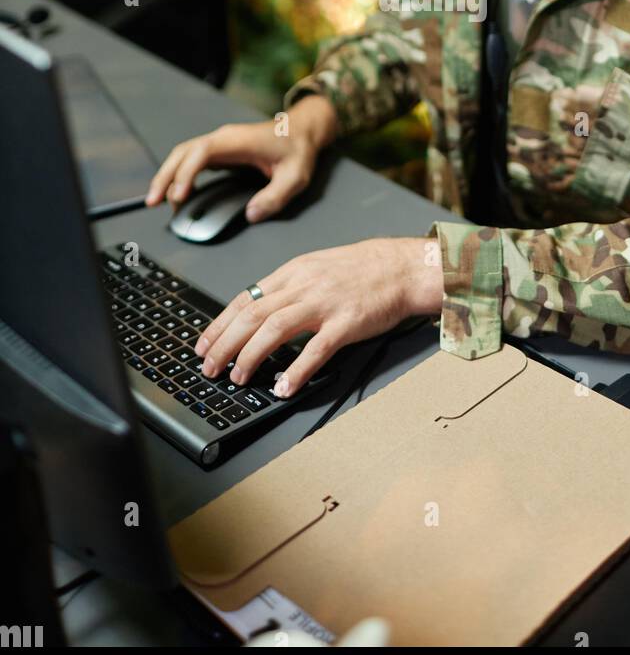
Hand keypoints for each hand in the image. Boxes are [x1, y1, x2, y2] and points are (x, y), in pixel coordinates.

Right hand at [144, 97, 337, 221]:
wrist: (302, 131)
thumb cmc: (298, 149)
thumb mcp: (295, 177)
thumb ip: (275, 196)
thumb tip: (251, 215)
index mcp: (236, 140)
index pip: (201, 153)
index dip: (186, 173)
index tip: (178, 196)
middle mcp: (223, 138)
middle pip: (183, 153)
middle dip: (165, 176)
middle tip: (153, 202)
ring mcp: (219, 143)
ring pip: (183, 155)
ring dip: (167, 175)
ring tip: (156, 200)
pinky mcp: (219, 151)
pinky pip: (192, 160)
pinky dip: (178, 175)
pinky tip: (175, 193)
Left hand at [195, 237, 443, 395]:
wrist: (401, 267)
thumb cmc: (362, 270)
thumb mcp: (316, 268)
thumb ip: (288, 288)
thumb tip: (258, 312)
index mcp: (293, 273)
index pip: (244, 299)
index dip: (219, 325)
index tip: (203, 345)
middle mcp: (303, 285)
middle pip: (252, 315)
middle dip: (225, 344)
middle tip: (210, 368)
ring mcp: (324, 304)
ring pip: (274, 329)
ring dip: (250, 356)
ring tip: (238, 377)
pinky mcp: (346, 323)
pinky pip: (315, 350)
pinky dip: (295, 370)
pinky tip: (283, 387)